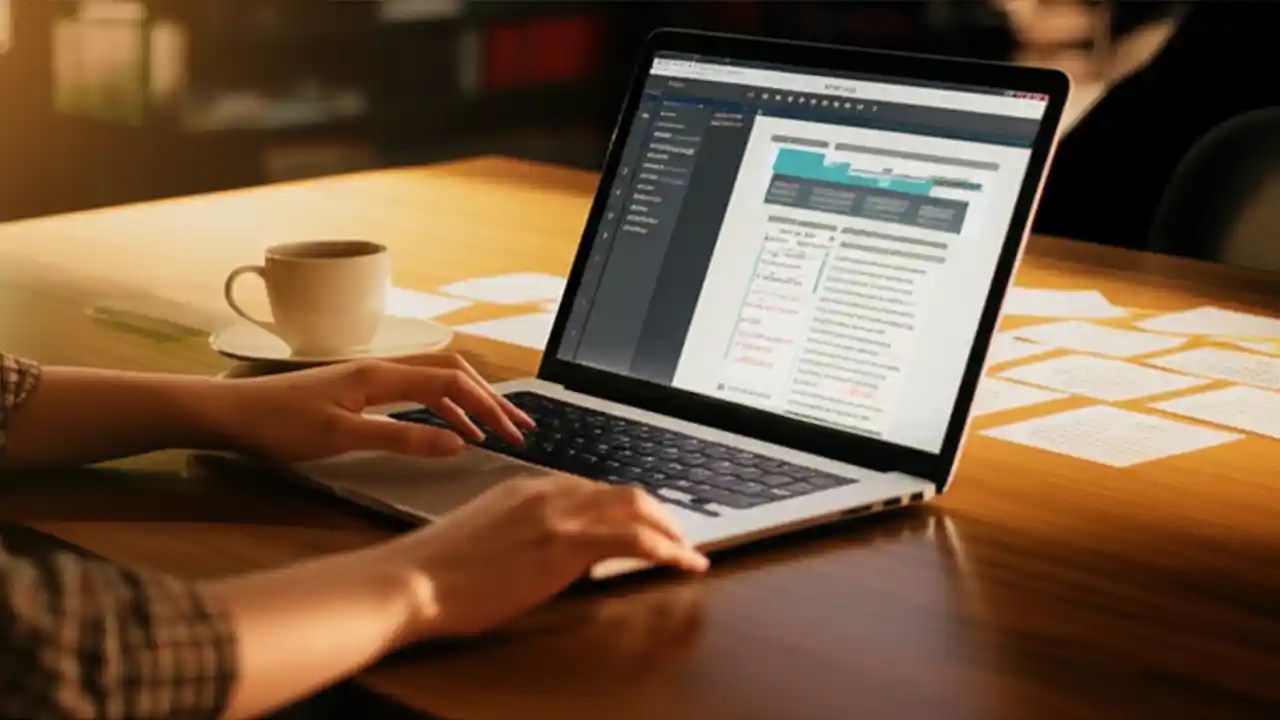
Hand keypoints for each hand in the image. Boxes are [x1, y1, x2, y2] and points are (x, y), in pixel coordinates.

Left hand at [216, 354, 534, 461]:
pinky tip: (449, 428)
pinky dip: (443, 406)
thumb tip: (458, 443)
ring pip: (436, 379)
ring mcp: (370, 376)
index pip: (451, 385)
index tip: (512, 435)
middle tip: (519, 427)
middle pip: (452, 373)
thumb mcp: (340, 437)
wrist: (229, 413)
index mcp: (381, 374)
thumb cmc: (277, 425)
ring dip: (470, 401)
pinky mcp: (360, 388)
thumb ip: (401, 439)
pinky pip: (416, 390)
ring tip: (496, 428)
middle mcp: (381, 367)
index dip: (487, 408)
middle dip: (490, 398)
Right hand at [377, 473, 708, 641]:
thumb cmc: (436, 573)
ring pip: (635, 509)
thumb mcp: (487, 540)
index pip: (594, 491)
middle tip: (678, 539)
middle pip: (623, 493)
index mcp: (528, 488)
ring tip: (689, 553)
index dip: (628, 511)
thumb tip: (549, 555)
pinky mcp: (564, 542)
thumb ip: (522, 535)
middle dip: (659, 515)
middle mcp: (547, 491)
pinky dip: (667, 549)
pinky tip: (683, 564)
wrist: (412, 581)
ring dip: (670, 531)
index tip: (646, 526)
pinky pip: (633, 540)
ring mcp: (557, 514)